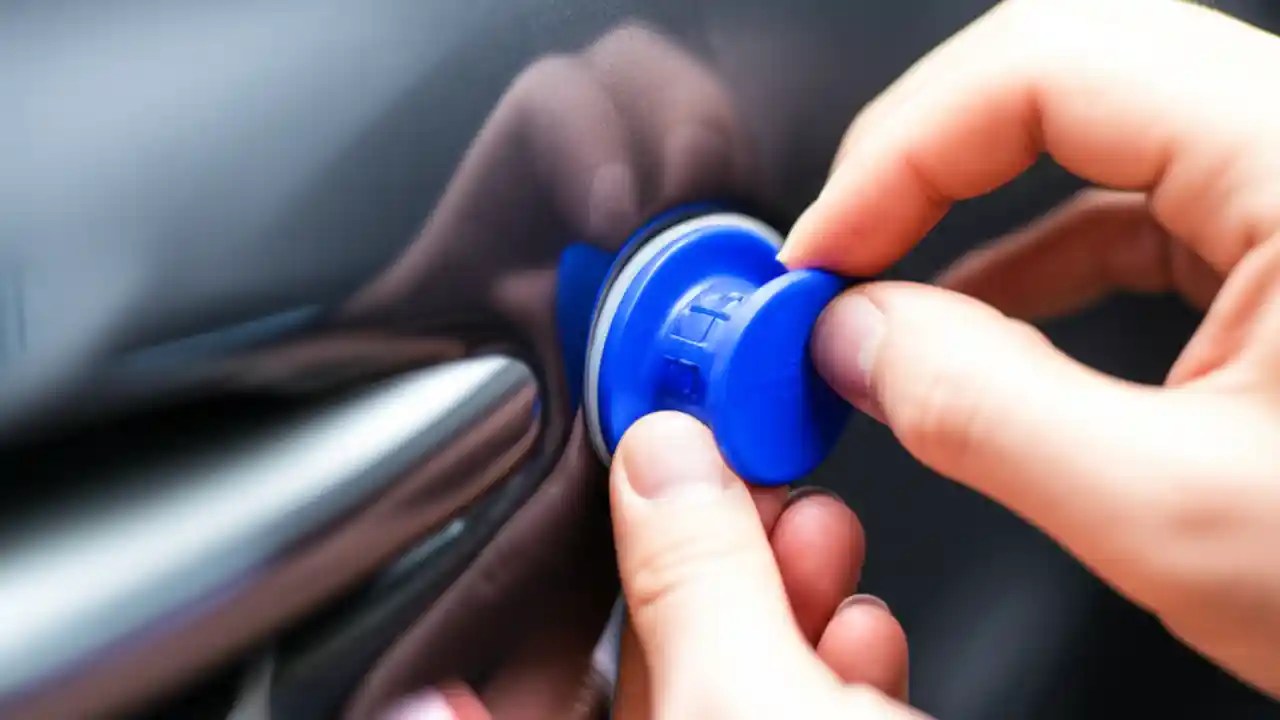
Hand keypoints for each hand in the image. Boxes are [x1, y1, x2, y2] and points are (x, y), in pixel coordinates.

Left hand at [384, 412, 915, 719]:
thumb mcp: (753, 702)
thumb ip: (695, 581)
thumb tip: (661, 461)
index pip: (487, 684)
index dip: (454, 645)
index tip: (471, 551)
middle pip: (635, 653)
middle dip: (691, 555)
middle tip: (727, 471)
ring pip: (730, 671)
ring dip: (778, 590)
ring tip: (813, 525)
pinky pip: (802, 701)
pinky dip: (836, 655)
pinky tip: (863, 622)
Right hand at [783, 0, 1279, 695]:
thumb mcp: (1176, 513)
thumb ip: (982, 413)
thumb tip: (853, 340)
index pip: (1045, 63)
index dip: (901, 148)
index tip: (825, 248)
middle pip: (1057, 76)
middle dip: (921, 167)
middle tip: (839, 258)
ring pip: (1090, 141)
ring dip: (968, 219)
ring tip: (886, 305)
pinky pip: (1133, 210)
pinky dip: (1035, 263)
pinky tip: (977, 326)